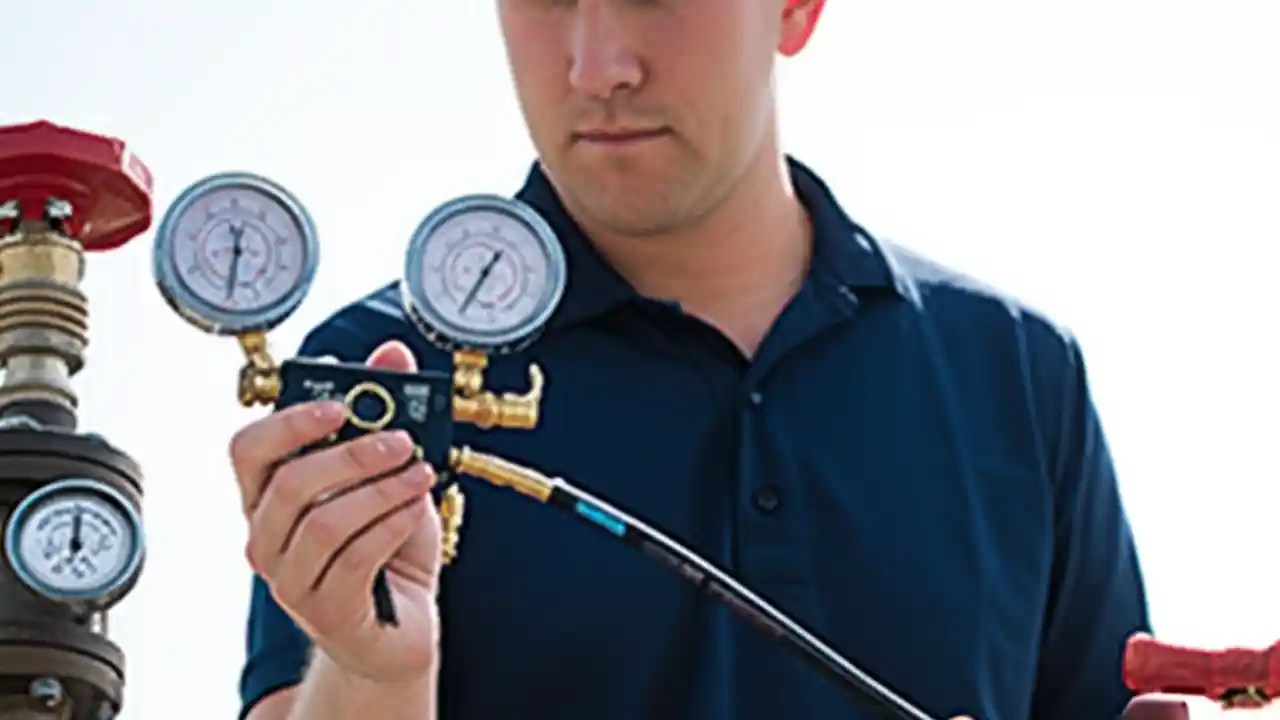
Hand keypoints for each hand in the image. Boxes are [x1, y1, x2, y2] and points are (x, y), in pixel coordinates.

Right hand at [231, 340, 443, 683]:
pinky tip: (414, 510)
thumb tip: (391, 355)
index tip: (337, 405)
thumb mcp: (389, 477)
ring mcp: (292, 582)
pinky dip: (392, 525)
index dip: (288, 422)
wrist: (400, 629)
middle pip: (288, 484)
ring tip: (419, 475)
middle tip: (401, 440)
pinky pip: (354, 558)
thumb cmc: (386, 552)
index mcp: (270, 499)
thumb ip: (385, 417)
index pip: (248, 450)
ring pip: (324, 521)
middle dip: (352, 454)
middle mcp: (268, 540)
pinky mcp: (328, 612)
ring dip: (381, 490)